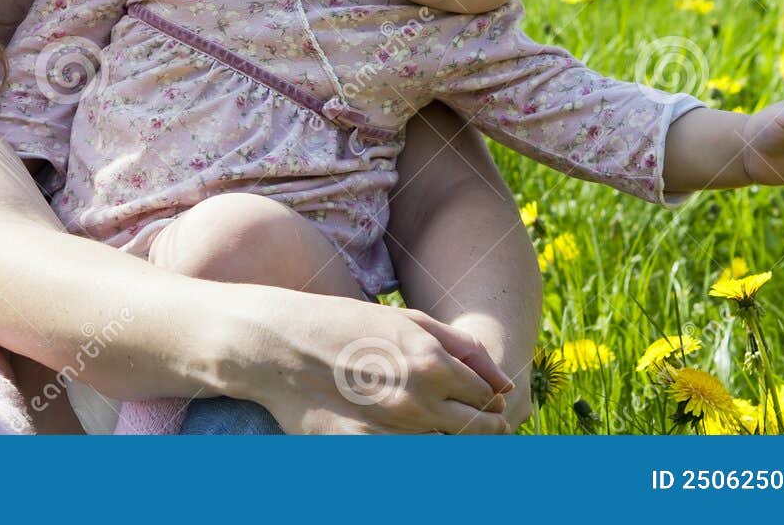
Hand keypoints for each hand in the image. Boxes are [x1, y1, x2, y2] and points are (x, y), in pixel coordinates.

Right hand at [244, 289, 516, 433]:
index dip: (487, 401)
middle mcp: (418, 400)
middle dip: (483, 430)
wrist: (279, 346)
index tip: (479, 402)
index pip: (486, 397)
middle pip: (477, 433)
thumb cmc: (343, 325)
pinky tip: (406, 441)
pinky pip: (411, 464)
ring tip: (435, 431)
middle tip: (475, 426)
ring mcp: (392, 431)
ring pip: (447, 452)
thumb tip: (505, 384)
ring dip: (451, 444)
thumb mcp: (406, 320)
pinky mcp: (366, 452)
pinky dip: (418, 455)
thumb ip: (463, 349)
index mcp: (431, 362)